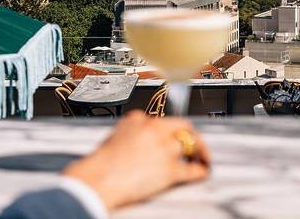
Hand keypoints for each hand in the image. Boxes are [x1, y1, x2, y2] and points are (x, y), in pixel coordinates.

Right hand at [62, 111, 210, 209]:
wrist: (96, 181)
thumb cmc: (99, 166)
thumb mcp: (114, 138)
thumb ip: (131, 135)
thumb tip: (140, 143)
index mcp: (138, 119)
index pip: (161, 120)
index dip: (170, 130)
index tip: (174, 135)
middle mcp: (154, 129)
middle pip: (183, 126)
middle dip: (192, 135)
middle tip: (196, 144)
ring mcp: (164, 148)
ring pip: (191, 144)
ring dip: (200, 151)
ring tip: (202, 158)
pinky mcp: (169, 169)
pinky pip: (192, 169)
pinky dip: (200, 171)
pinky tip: (203, 172)